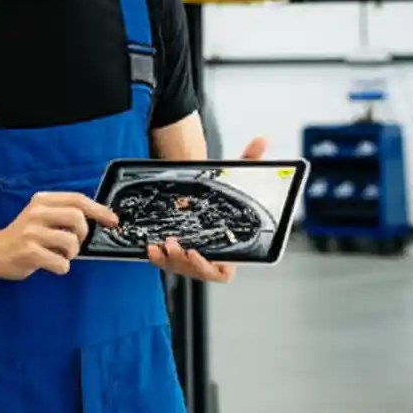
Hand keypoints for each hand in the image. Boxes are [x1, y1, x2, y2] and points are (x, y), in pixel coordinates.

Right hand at [0, 192, 118, 279]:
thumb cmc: (24, 236)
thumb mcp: (40, 216)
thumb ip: (63, 214)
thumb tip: (99, 219)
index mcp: (42, 201)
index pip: (77, 199)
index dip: (99, 210)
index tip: (112, 220)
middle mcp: (36, 213)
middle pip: (77, 218)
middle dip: (83, 234)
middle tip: (75, 243)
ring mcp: (31, 233)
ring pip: (71, 242)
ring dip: (72, 253)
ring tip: (61, 255)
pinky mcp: (28, 252)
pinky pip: (61, 263)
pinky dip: (62, 267)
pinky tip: (52, 265)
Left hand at [147, 135, 268, 282]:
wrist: (203, 193)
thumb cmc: (223, 192)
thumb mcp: (236, 175)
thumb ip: (250, 159)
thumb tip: (262, 139)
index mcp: (229, 249)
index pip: (222, 273)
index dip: (209, 267)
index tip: (197, 252)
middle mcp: (210, 257)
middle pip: (196, 272)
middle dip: (184, 262)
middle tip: (174, 245)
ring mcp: (191, 258)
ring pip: (178, 268)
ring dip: (168, 260)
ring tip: (160, 244)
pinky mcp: (174, 254)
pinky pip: (165, 262)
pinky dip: (157, 258)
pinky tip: (150, 247)